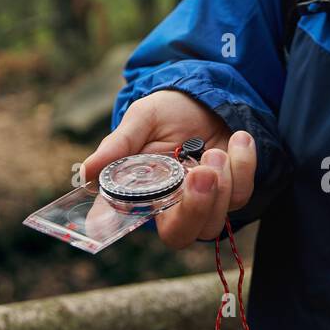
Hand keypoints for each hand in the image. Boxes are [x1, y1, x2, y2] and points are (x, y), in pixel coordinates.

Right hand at [80, 90, 256, 248]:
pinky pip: (242, 195)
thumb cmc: (168, 110)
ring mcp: (204, 202)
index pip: (123, 222)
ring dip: (221, 185)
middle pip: (180, 235)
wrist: (208, 94)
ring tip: (215, 151)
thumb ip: (119, 146)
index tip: (117, 216)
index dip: (118, 227)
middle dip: (194, 209)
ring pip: (215, 221)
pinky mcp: (233, 192)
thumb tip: (85, 172)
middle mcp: (170, 205)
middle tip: (201, 173)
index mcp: (140, 191)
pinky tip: (238, 139)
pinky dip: (244, 166)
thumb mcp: (142, 118)